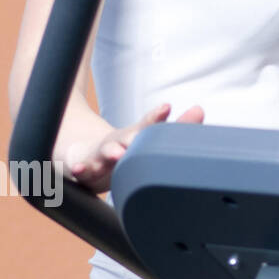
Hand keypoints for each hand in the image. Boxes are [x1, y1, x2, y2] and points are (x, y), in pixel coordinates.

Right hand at [64, 102, 204, 194]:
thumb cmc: (124, 147)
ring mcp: (99, 155)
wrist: (84, 155)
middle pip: (126, 138)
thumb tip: (199, 109)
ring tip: (117, 154)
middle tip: (140, 138)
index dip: (156, 117)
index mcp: (134, 136)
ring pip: (104, 152)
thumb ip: (175, 128)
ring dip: (111, 152)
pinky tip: (79, 169)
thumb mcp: (145, 138)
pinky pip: (81, 170)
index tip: (166, 108)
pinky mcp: (84, 169)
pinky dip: (80, 169)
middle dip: (134, 138)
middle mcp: (118, 142)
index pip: (148, 126)